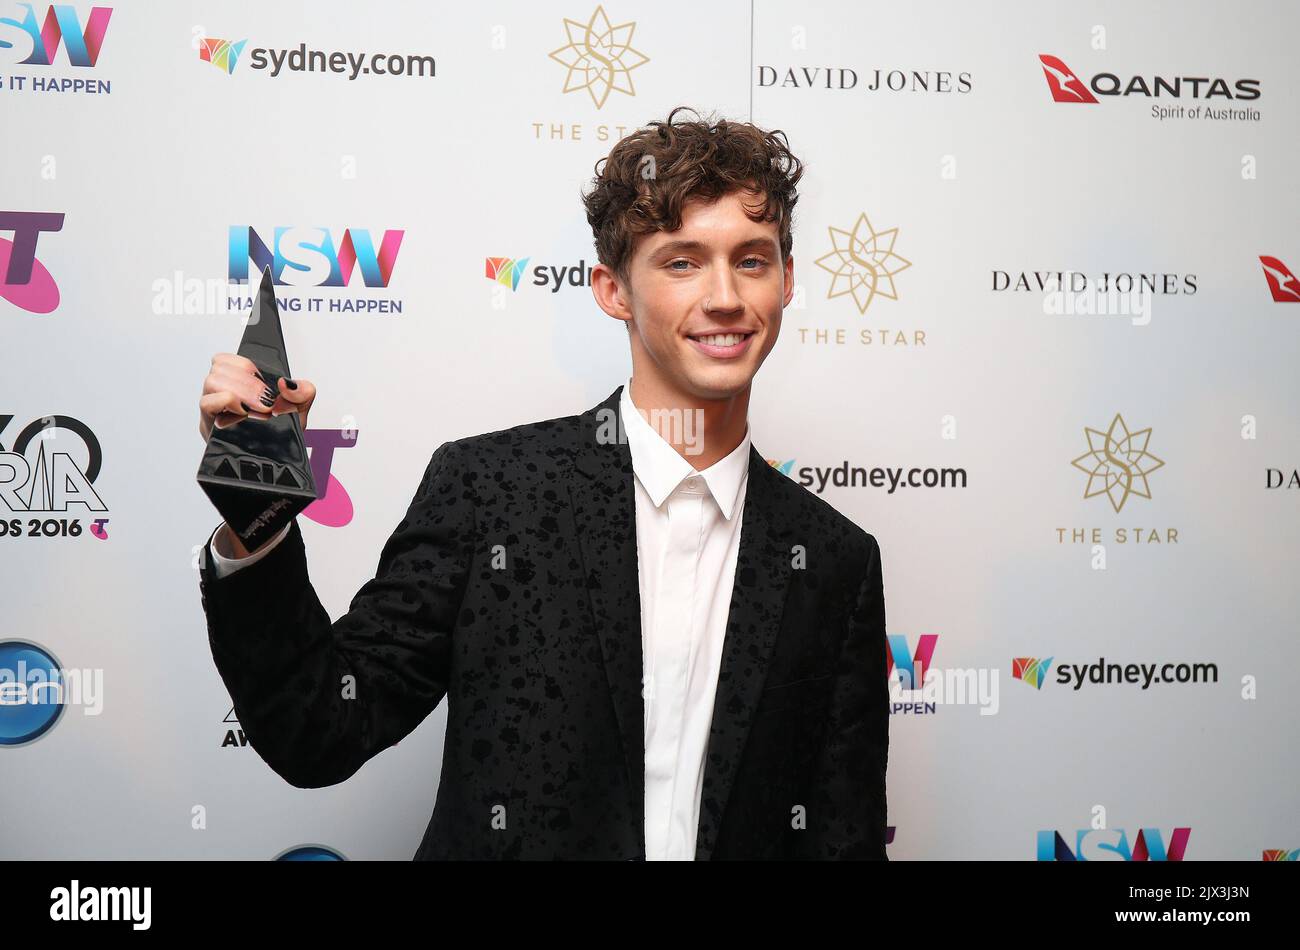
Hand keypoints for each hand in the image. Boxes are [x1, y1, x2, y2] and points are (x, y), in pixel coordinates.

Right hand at [199, 352, 316, 441]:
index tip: (265, 384)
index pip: (227, 359)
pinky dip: (225, 402)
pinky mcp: (209, 426)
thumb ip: (303, 392)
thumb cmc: (282, 436)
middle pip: (219, 368)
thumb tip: (286, 383)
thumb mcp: (300, 410)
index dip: (246, 366)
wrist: (279, 463)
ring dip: (239, 391)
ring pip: (211, 381)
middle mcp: (222, 393)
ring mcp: (214, 409)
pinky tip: (242, 413)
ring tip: (256, 409)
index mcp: (239, 384)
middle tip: (266, 402)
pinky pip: (206, 403)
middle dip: (248, 382)